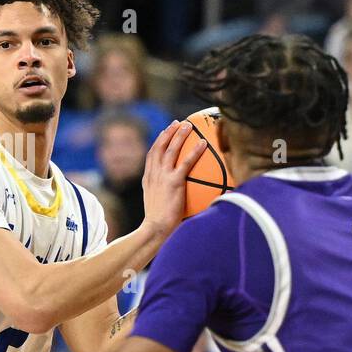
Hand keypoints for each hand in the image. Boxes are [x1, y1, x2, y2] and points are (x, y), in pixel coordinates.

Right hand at [140, 120, 206, 239]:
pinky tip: (203, 144)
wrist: (154, 228)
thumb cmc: (158, 223)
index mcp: (148, 179)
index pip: (152, 155)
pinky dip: (194, 151)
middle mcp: (153, 174)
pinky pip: (186, 163)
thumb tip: (176, 195)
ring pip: (171, 150)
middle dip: (168, 133)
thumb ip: (164, 195)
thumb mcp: (157, 205)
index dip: (158, 141)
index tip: (165, 132)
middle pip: (159, 147)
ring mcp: (162, 177)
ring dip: (179, 136)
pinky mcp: (173, 182)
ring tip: (189, 126)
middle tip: (177, 123)